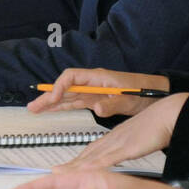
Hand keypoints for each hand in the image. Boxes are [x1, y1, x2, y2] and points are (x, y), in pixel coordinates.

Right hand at [26, 66, 170, 116]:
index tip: (53, 98)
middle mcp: (91, 83)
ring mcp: (91, 92)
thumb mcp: (129, 98)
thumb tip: (96, 109)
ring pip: (66, 96)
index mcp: (97, 78)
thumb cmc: (144, 93)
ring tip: (34, 110)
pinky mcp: (94, 100)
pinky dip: (61, 107)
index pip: (71, 77)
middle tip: (32, 106)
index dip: (59, 86)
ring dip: (50, 103)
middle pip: (64, 87)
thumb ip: (112, 103)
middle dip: (48, 96)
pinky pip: (73, 103)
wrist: (156, 96)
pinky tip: (51, 111)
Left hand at [54, 93, 188, 170]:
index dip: (77, 160)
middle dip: (72, 165)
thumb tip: (125, 153)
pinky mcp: (130, 146)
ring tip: (62, 174)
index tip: (65, 169)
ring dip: (77, 166)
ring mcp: (120, 142)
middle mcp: (114, 139)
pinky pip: (111, 156)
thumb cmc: (158, 126)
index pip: (92, 150)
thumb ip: (129, 147)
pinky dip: (97, 164)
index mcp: (115, 137)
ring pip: (94, 155)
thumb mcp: (139, 138)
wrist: (171, 114)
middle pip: (88, 153)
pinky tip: (86, 171)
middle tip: (55, 173)